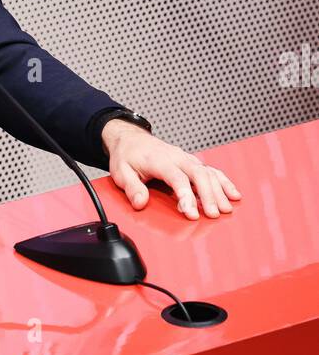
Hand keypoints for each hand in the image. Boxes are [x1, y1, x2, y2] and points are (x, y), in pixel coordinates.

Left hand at [101, 121, 241, 219]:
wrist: (131, 139)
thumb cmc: (127, 156)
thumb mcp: (121, 173)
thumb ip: (132, 188)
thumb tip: (140, 203)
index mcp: (159, 160)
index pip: (177, 178)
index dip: (185, 196)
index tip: (191, 213)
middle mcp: (177, 157)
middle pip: (198, 174)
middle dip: (208, 195)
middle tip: (213, 214)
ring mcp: (186, 159)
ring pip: (207, 172)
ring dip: (219, 191)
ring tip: (226, 210)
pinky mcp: (191, 162)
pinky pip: (211, 171)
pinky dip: (224, 182)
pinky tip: (234, 194)